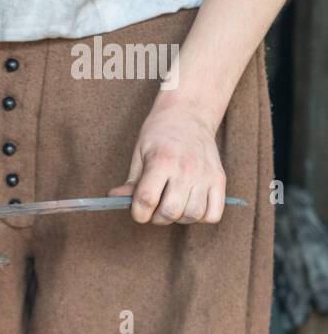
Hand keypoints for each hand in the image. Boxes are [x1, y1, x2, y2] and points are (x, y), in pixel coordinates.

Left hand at [109, 100, 226, 224]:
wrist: (189, 115)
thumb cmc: (159, 134)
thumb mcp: (139, 153)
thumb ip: (131, 181)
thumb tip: (114, 198)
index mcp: (162, 161)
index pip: (147, 199)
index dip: (138, 213)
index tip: (137, 212)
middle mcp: (186, 169)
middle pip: (170, 212)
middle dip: (156, 218)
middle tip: (153, 209)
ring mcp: (206, 176)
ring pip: (192, 215)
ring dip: (178, 218)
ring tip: (171, 205)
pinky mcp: (219, 180)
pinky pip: (213, 214)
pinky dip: (201, 217)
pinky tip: (190, 205)